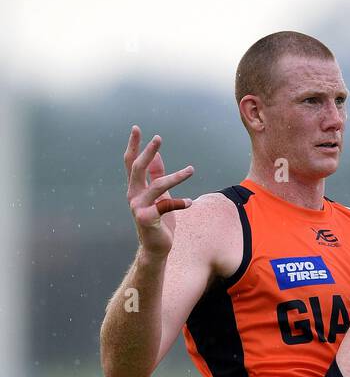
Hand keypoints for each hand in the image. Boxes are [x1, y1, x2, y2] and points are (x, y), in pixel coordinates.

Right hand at [124, 126, 194, 256]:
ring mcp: (139, 207)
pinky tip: (190, 202)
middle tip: (158, 138)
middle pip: (138, 168)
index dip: (134, 146)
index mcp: (135, 188)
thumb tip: (156, 156)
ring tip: (191, 170)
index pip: (131, 162)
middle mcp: (133, 195)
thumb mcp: (158, 196)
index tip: (137, 128)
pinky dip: (179, 203)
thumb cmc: (158, 220)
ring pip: (157, 186)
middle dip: (147, 152)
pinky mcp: (148, 219)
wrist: (156, 248)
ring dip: (176, 177)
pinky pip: (166, 206)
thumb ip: (156, 176)